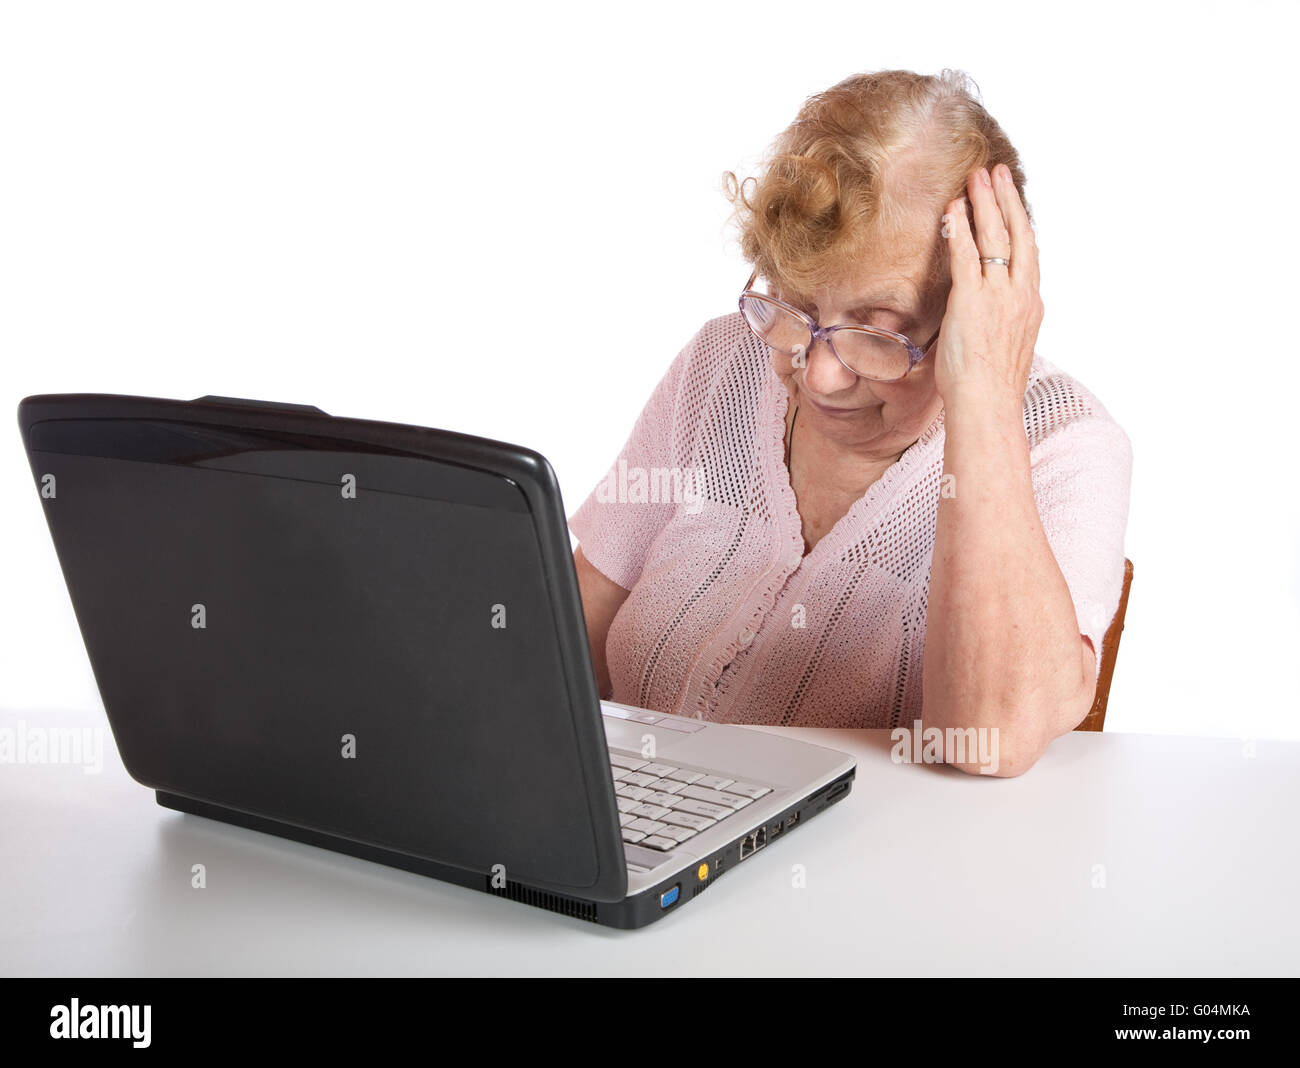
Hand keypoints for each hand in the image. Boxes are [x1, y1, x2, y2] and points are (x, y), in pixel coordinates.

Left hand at [932, 164, 1042, 415]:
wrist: (988, 406)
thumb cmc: (990, 391)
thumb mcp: (1006, 351)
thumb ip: (1002, 327)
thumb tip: (990, 323)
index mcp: (1031, 306)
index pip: (1029, 255)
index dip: (1021, 224)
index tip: (1014, 203)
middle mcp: (1020, 295)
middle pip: (1018, 235)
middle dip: (1007, 200)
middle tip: (997, 173)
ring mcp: (998, 296)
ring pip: (995, 237)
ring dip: (985, 203)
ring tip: (977, 177)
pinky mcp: (972, 301)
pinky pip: (966, 256)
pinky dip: (960, 230)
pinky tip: (953, 209)